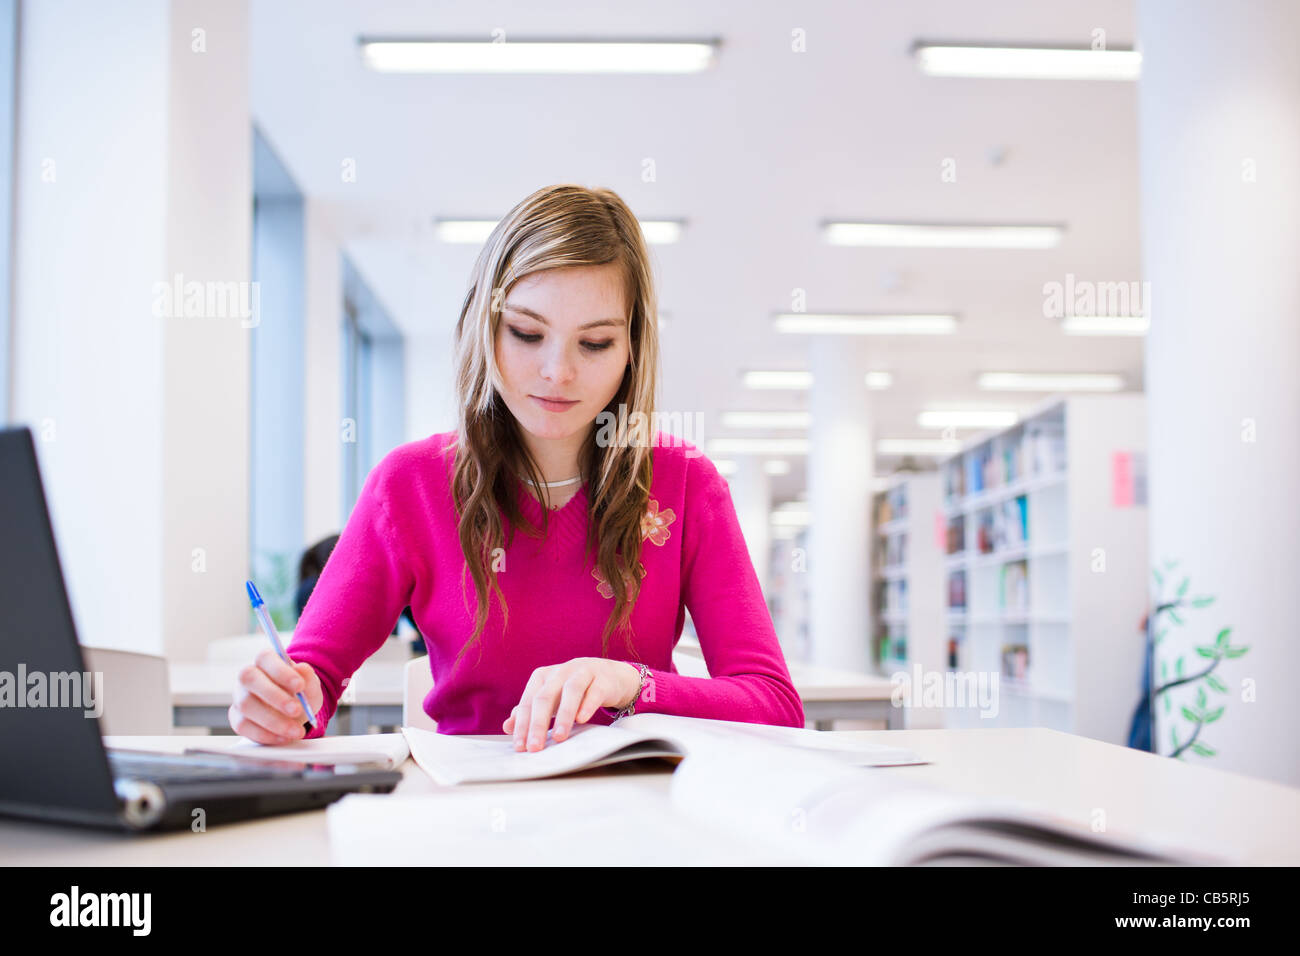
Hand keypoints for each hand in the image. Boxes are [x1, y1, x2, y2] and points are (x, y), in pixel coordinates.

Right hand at [229, 648, 323, 743]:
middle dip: (275, 697)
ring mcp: (239, 697)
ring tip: (296, 730)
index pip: (265, 658)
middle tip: (298, 710)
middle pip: (250, 679)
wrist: (294, 712)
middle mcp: (247, 676)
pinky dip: (265, 734)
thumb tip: (301, 669)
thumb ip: (308, 677)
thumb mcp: (310, 685)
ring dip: (273, 720)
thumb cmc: (300, 693)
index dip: (281, 671)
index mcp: (265, 661)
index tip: (300, 686)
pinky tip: (283, 737)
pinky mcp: (236, 718)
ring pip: (246, 705)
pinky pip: (243, 726)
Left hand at [502, 657, 641, 751]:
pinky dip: (588, 705)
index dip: (522, 725)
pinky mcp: (602, 679)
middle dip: (538, 724)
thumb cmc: (573, 690)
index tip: (520, 747)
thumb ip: (529, 711)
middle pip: (545, 697)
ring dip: (564, 715)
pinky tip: (582, 719)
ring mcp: (582, 673)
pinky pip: (594, 692)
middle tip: (535, 747)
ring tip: (560, 737)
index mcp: (542, 677)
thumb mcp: (550, 698)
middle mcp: (560, 672)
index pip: (528, 702)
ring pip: (571, 691)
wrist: (608, 675)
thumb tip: (508, 727)